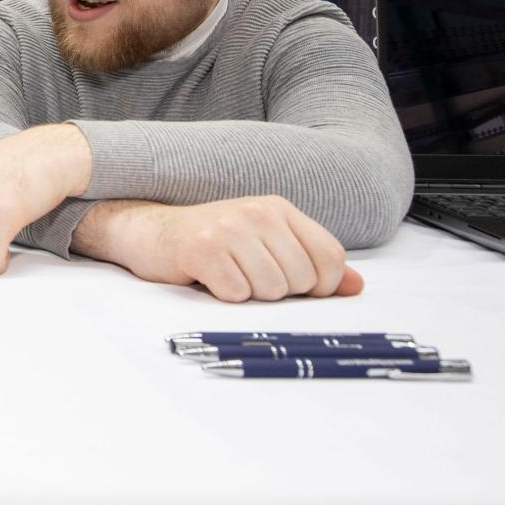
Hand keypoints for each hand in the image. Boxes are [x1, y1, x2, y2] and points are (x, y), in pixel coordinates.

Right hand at [75, 195, 363, 300]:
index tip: (295, 287)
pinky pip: (237, 293)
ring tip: (229, 276)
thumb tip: (356, 286)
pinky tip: (210, 279)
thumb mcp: (265, 243)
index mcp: (279, 209)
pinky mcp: (203, 249)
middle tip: (248, 276)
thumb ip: (311, 262)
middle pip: (301, 280)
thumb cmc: (212, 242)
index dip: (320, 285)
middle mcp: (257, 212)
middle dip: (278, 291)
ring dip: (249, 294)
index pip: (330, 257)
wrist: (148, 230)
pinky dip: (224, 296)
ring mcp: (229, 229)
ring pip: (271, 290)